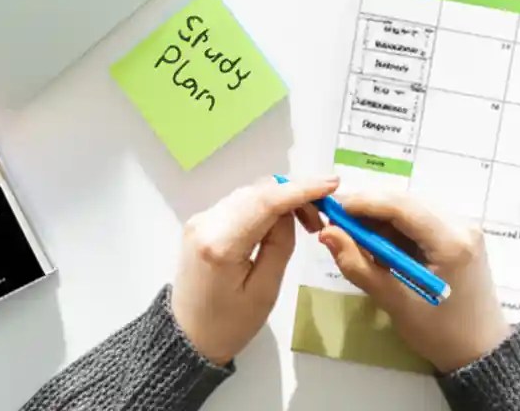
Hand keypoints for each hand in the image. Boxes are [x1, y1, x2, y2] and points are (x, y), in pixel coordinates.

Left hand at [170, 176, 336, 364]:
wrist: (188, 336)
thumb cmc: (230, 323)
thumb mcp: (265, 290)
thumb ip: (280, 244)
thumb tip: (289, 211)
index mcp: (221, 244)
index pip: (266, 202)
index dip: (301, 189)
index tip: (332, 183)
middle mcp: (206, 223)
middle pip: (258, 192)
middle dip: (294, 195)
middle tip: (320, 217)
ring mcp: (200, 220)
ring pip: (250, 194)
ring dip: (280, 199)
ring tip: (305, 222)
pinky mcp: (202, 222)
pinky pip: (240, 203)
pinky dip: (264, 205)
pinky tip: (280, 221)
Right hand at [318, 192, 509, 372]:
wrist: (480, 350)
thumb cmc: (441, 334)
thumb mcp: (396, 304)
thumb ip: (360, 267)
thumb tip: (327, 233)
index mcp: (452, 242)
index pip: (402, 206)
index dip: (364, 203)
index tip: (332, 210)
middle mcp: (462, 225)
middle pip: (407, 202)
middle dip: (369, 210)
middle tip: (336, 224)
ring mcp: (463, 228)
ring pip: (412, 208)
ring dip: (382, 219)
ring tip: (354, 237)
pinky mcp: (459, 235)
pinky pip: (421, 220)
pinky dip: (397, 229)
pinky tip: (379, 245)